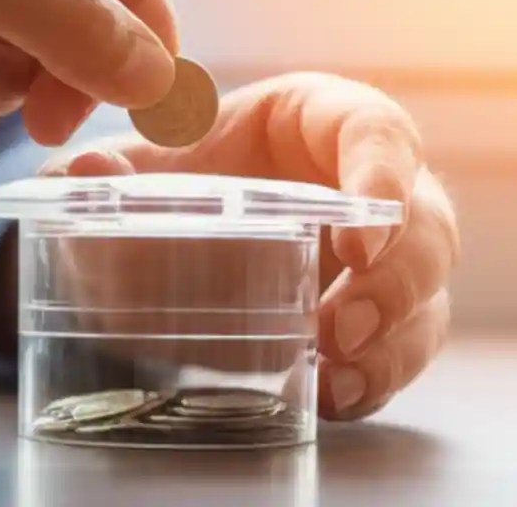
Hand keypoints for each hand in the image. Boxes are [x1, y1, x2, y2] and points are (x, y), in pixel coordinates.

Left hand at [38, 73, 458, 419]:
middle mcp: (367, 184)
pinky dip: (380, 376)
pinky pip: (407, 347)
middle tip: (339, 325)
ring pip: (428, 290)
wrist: (161, 244)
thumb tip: (87, 177)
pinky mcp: (377, 315)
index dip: (384, 177)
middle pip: (427, 220)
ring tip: (336, 372)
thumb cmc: (170, 182)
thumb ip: (107, 175)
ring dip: (395, 337)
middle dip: (396, 278)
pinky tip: (336, 395)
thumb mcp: (131, 174)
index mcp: (320, 121)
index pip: (379, 132)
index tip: (357, 237)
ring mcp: (380, 254)